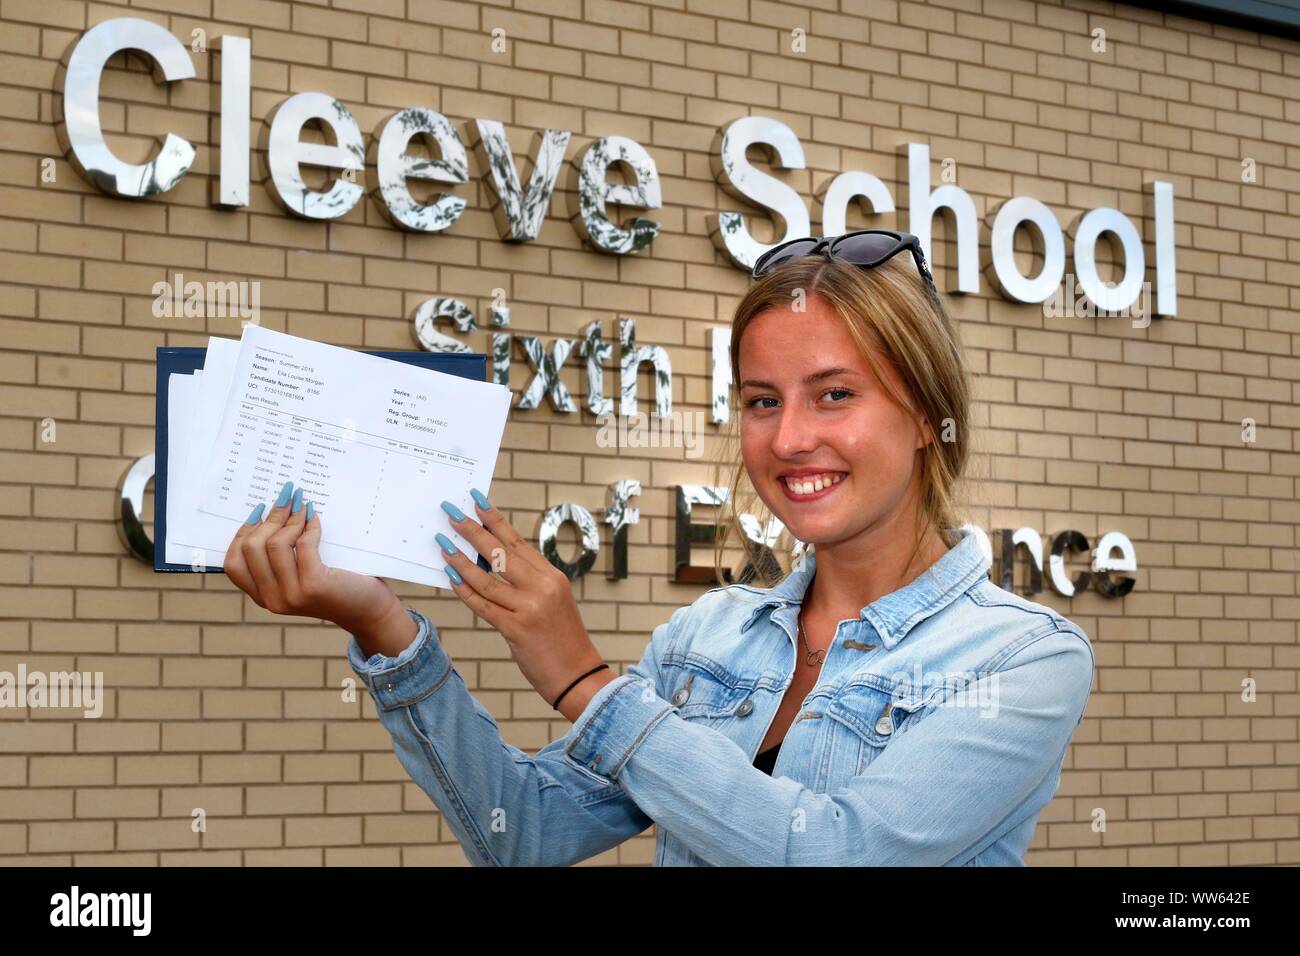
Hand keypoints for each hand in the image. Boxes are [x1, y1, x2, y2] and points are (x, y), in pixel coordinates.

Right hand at [223, 480, 413, 656]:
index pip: (233, 563)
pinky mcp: (313, 585)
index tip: (258, 510)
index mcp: (262, 597)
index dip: (243, 532)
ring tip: (301, 504)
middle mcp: (272, 599)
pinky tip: (316, 518)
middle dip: (269, 517)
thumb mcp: (299, 577)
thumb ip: (280, 559)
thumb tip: (270, 512)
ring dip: (289, 518)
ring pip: (274, 544)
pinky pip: (303, 545)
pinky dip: (309, 527)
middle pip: (251, 549)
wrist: (368, 610)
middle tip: (286, 497)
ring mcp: (292, 594)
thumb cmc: (335, 587)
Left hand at [438, 490, 611, 718]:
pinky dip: (465, 590)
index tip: (477, 500)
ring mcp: (530, 608)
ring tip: (442, 543)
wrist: (578, 676)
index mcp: (551, 576)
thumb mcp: (550, 602)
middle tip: (451, 512)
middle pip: (501, 552)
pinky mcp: (517, 629)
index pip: (517, 541)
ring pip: (487, 577)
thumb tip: (486, 561)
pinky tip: (450, 577)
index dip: (495, 519)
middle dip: (473, 530)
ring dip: (460, 559)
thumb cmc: (561, 639)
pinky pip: (484, 605)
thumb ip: (525, 582)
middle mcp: (542, 587)